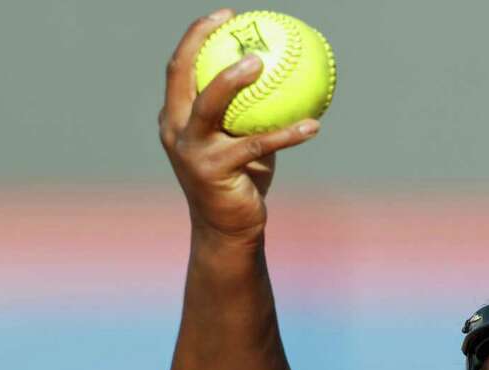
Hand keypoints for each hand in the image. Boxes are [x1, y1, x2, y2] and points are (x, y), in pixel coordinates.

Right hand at [158, 9, 321, 242]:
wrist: (227, 230)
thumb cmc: (240, 181)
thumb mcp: (240, 140)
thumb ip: (251, 111)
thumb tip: (287, 77)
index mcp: (176, 117)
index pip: (180, 67)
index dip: (197, 36)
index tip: (226, 16)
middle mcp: (175, 130)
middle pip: (183, 74)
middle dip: (202, 42)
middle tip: (238, 28)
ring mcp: (191, 151)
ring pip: (210, 105)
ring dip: (234, 80)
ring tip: (263, 63)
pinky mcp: (214, 172)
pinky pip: (256, 145)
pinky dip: (286, 135)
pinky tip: (313, 125)